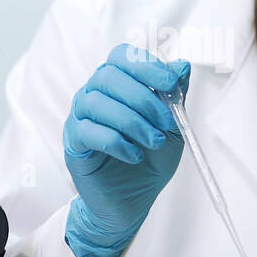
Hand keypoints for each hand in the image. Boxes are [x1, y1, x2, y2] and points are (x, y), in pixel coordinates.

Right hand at [63, 44, 190, 256]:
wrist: (132, 200)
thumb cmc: (149, 159)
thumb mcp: (171, 126)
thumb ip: (174, 96)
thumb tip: (183, 65)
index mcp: (117, 83)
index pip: (122, 57)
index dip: (147, 65)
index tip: (172, 83)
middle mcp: (93, 94)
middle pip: (109, 76)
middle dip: (143, 98)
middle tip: (167, 123)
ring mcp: (79, 117)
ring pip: (98, 103)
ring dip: (133, 122)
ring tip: (155, 143)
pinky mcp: (73, 143)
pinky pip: (88, 132)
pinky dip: (116, 142)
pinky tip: (134, 155)